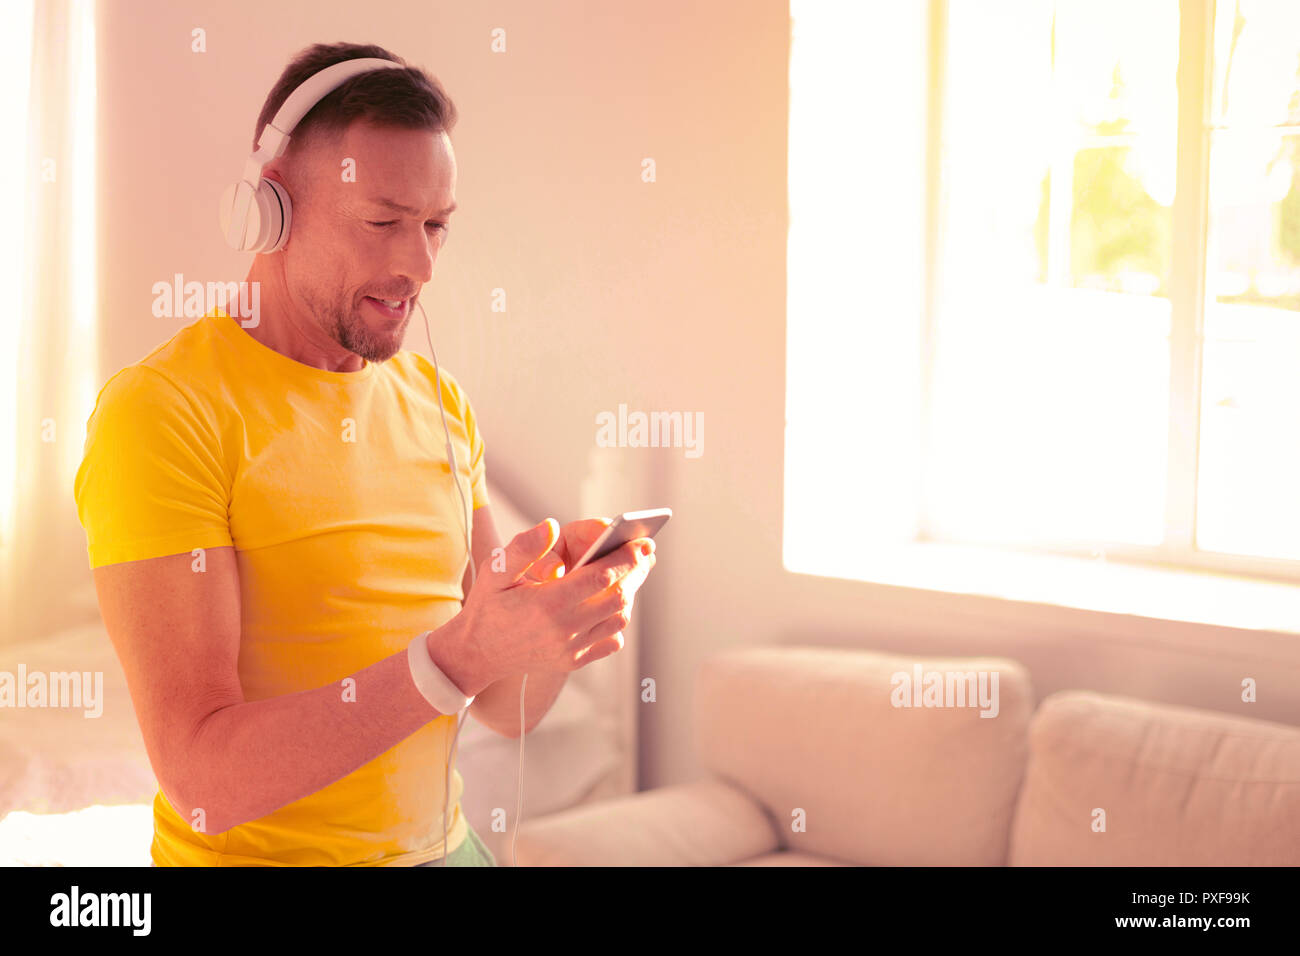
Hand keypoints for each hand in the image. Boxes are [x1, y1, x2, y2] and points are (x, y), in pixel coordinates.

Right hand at [454, 517, 657, 683]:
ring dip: (629, 593)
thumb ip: (524, 547)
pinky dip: (618, 620)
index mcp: (547, 603)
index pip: (600, 577)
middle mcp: (563, 630)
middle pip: (618, 597)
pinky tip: (612, 602)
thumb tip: (552, 526)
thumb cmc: (489, 606)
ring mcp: (571, 649)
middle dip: (636, 572)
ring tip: (631, 572)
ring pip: (619, 619)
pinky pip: (611, 641)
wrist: (477, 653)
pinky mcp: (574, 661)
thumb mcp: (496, 570)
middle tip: (646, 553)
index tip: (641, 543)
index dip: (625, 558)